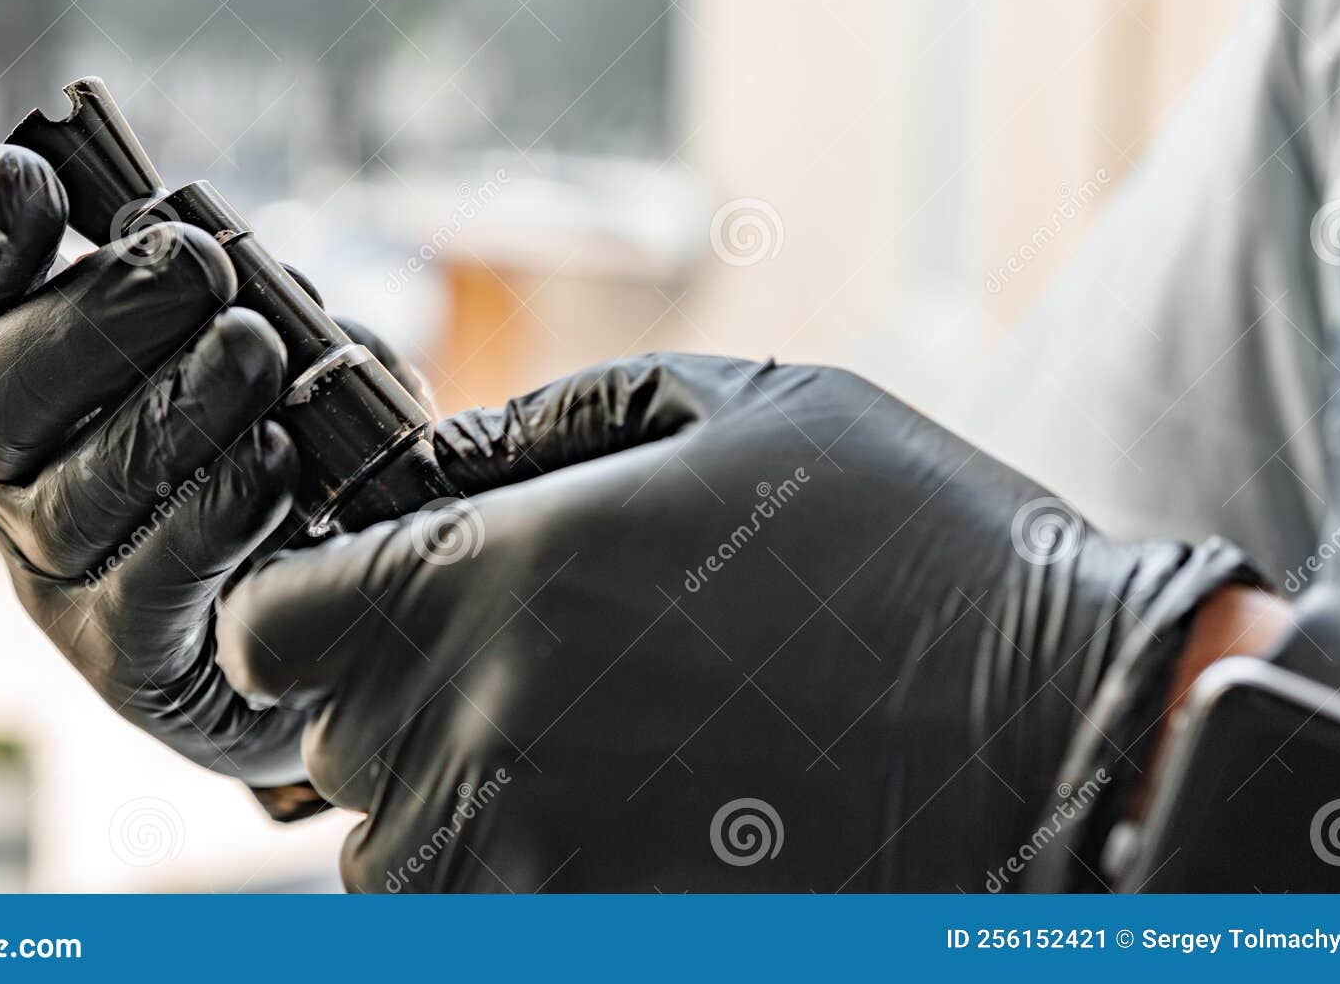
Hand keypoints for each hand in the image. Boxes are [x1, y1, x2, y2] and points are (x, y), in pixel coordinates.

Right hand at [0, 144, 422, 798]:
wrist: (345, 631)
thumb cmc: (310, 471)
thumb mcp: (299, 368)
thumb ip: (272, 312)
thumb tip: (256, 268)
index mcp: (48, 388)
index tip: (27, 174)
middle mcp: (26, 476)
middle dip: (100, 314)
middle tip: (198, 261)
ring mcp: (64, 574)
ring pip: (70, 494)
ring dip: (168, 409)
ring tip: (254, 347)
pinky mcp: (126, 658)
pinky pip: (149, 586)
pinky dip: (211, 514)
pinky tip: (274, 463)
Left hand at [216, 353, 1260, 890]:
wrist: (1064, 731)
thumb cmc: (909, 547)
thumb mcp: (741, 407)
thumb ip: (557, 421)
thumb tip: (443, 463)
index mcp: (511, 568)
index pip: (275, 628)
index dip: (296, 620)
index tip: (347, 617)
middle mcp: (495, 719)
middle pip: (338, 747)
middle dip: (403, 707)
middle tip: (515, 676)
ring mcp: (544, 853)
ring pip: (394, 862)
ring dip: (449, 815)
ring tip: (574, 763)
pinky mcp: (609, 933)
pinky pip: (478, 920)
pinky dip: (513, 883)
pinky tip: (619, 827)